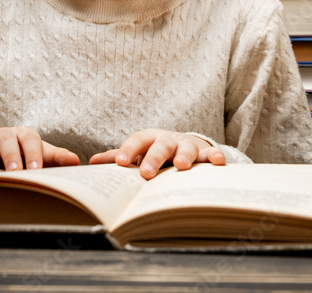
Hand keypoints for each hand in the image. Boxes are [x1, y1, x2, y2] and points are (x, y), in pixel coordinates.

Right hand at [0, 126, 79, 173]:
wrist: (2, 153)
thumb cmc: (25, 155)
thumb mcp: (41, 155)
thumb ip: (57, 158)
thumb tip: (75, 160)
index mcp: (24, 135)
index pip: (30, 139)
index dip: (32, 153)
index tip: (35, 169)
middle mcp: (4, 135)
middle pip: (6, 139)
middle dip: (10, 155)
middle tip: (14, 171)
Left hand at [88, 129, 226, 178]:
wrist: (184, 145)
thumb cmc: (155, 151)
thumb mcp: (138, 151)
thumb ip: (118, 157)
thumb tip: (92, 163)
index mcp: (148, 138)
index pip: (136, 141)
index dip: (128, 151)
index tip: (119, 163)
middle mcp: (167, 140)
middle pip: (159, 147)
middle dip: (153, 159)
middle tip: (146, 173)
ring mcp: (186, 145)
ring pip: (185, 149)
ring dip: (184, 156)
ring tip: (182, 166)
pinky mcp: (203, 153)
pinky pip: (210, 155)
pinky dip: (215, 157)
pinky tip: (219, 162)